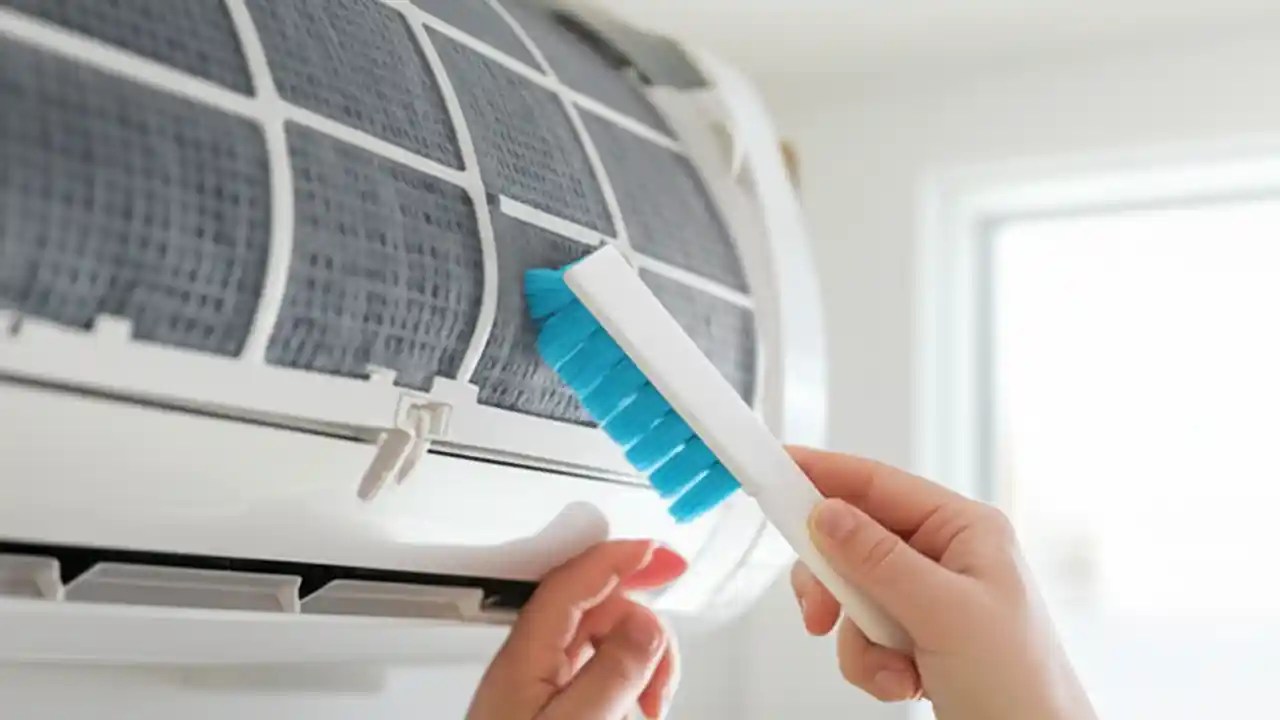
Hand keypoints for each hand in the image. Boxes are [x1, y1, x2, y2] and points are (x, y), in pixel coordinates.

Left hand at [467, 540, 686, 719]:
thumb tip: (645, 623)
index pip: (572, 584)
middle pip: (595, 611)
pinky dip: (626, 685)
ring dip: (639, 663)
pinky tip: (634, 711)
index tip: (658, 553)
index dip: (617, 558)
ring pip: (602, 643)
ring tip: (649, 707)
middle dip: (641, 630)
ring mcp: (538, 691)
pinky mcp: (549, 711)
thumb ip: (611, 673)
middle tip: (660, 678)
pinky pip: (597, 675)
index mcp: (524, 660)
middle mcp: (528, 668)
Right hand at [788, 447, 1096, 719]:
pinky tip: (904, 685)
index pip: (880, 484)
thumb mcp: (945, 614)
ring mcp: (928, 600)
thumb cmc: (1022, 688)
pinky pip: (861, 636)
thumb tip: (827, 515)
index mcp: (965, 531)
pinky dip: (871, 665)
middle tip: (822, 612)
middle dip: (836, 585)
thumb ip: (878, 560)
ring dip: (860, 640)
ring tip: (893, 668)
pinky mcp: (916, 638)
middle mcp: (946, 558)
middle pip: (854, 542)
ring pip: (851, 596)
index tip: (778, 469)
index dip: (824, 474)